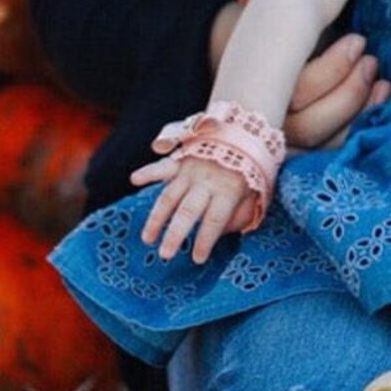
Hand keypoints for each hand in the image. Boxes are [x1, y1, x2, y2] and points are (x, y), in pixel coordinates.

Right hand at [132, 153, 257, 264]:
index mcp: (228, 190)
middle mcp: (207, 180)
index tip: (197, 259)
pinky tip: (135, 179)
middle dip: (176, 233)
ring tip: (147, 238)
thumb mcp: (255, 195)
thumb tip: (220, 235)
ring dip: (157, 217)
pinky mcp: (182, 159)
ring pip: (170, 195)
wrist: (246, 131)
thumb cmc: (250, 170)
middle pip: (189, 210)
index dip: (205, 240)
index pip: (215, 219)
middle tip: (165, 254)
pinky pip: (164, 166)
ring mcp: (192, 169)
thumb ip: (239, 216)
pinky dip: (149, 171)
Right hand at [216, 0, 390, 151]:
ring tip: (383, 81)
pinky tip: (383, 99)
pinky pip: (337, 153)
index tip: (360, 39)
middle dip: (347, 94)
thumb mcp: (270, 12)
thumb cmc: (280, 34)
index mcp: (254, 88)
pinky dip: (362, 127)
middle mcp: (268, 124)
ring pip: (324, 145)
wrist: (282, 59)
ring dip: (359, 112)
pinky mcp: (314, 151)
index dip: (330, 71)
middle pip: (306, 127)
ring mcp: (292, 144)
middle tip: (373, 60)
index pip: (293, 93)